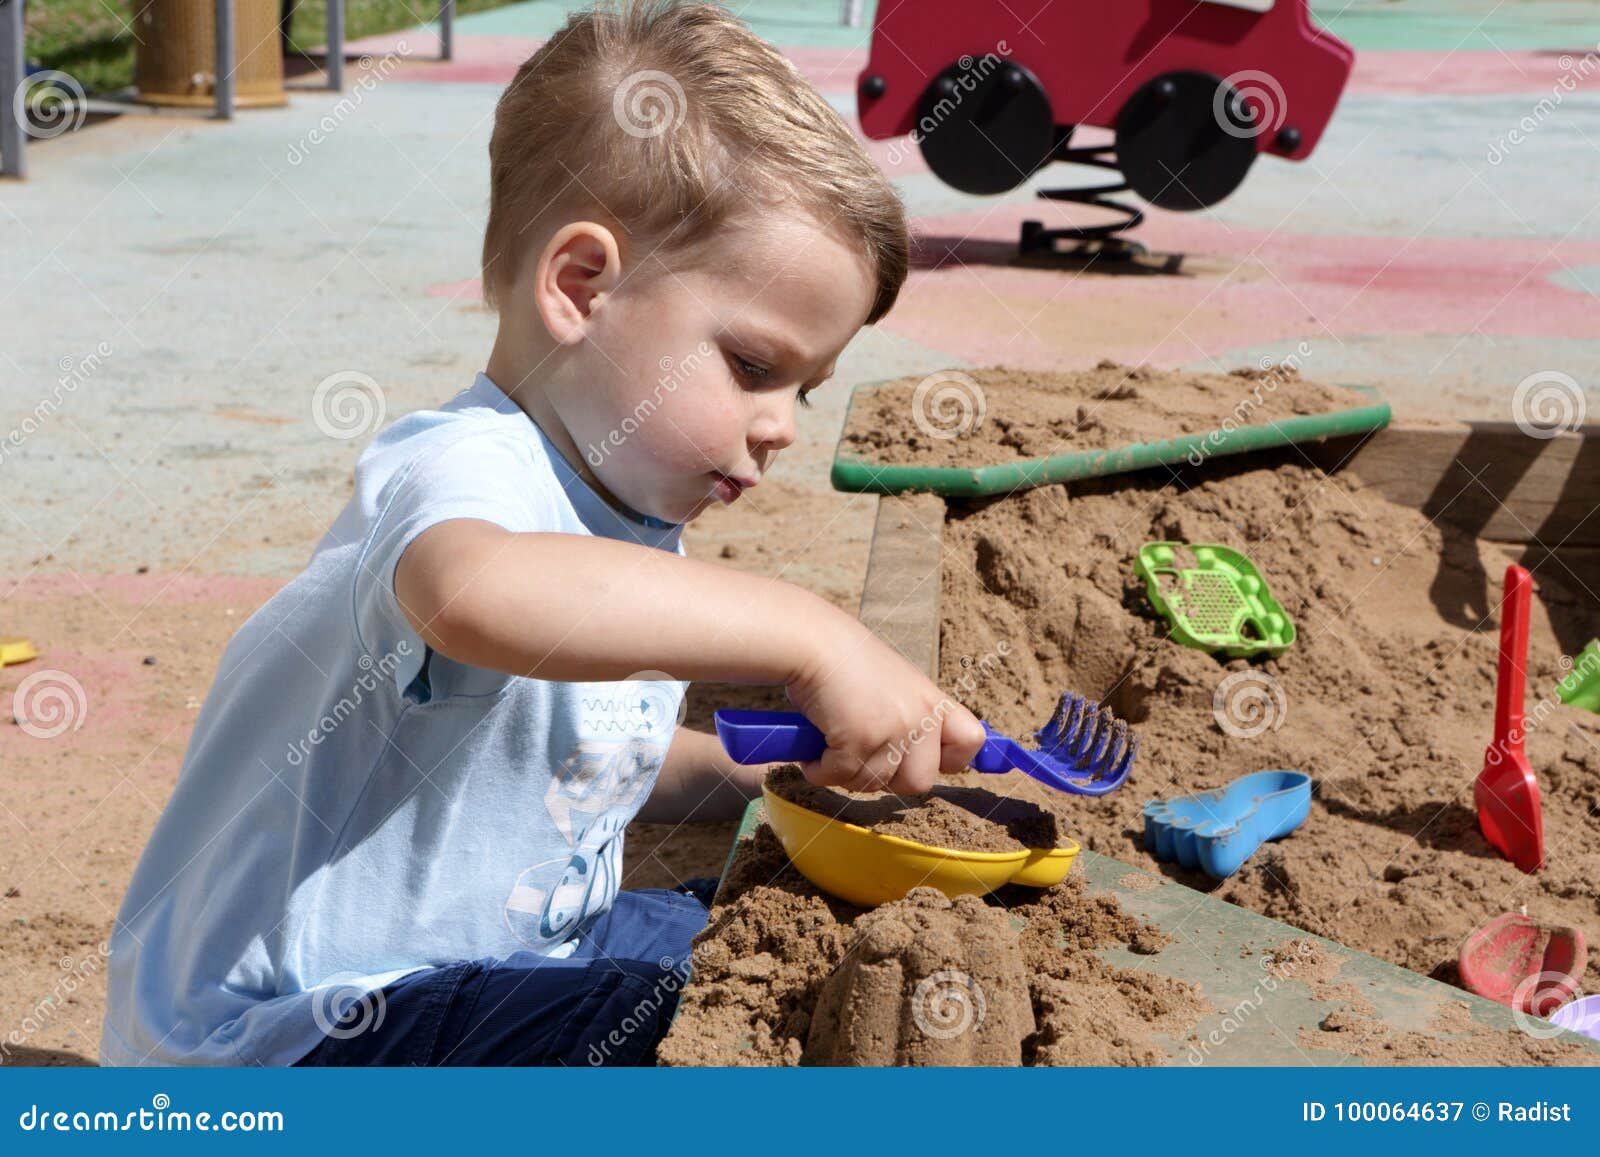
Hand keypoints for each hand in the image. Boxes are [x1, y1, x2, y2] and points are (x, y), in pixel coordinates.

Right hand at [786, 619, 986, 793]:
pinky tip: (814, 748)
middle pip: (920, 782)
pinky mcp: (860, 740)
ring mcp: (893, 729)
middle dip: (886, 778)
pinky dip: (820, 769)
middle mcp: (920, 716)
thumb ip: (909, 717)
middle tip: (862, 757)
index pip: (971, 741)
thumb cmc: (845, 662)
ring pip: (874, 784)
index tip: (924, 760)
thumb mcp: (895, 686)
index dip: (949, 760)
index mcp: (932, 700)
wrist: (813, 642)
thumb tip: (908, 761)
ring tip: (831, 744)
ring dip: (845, 772)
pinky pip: (840, 777)